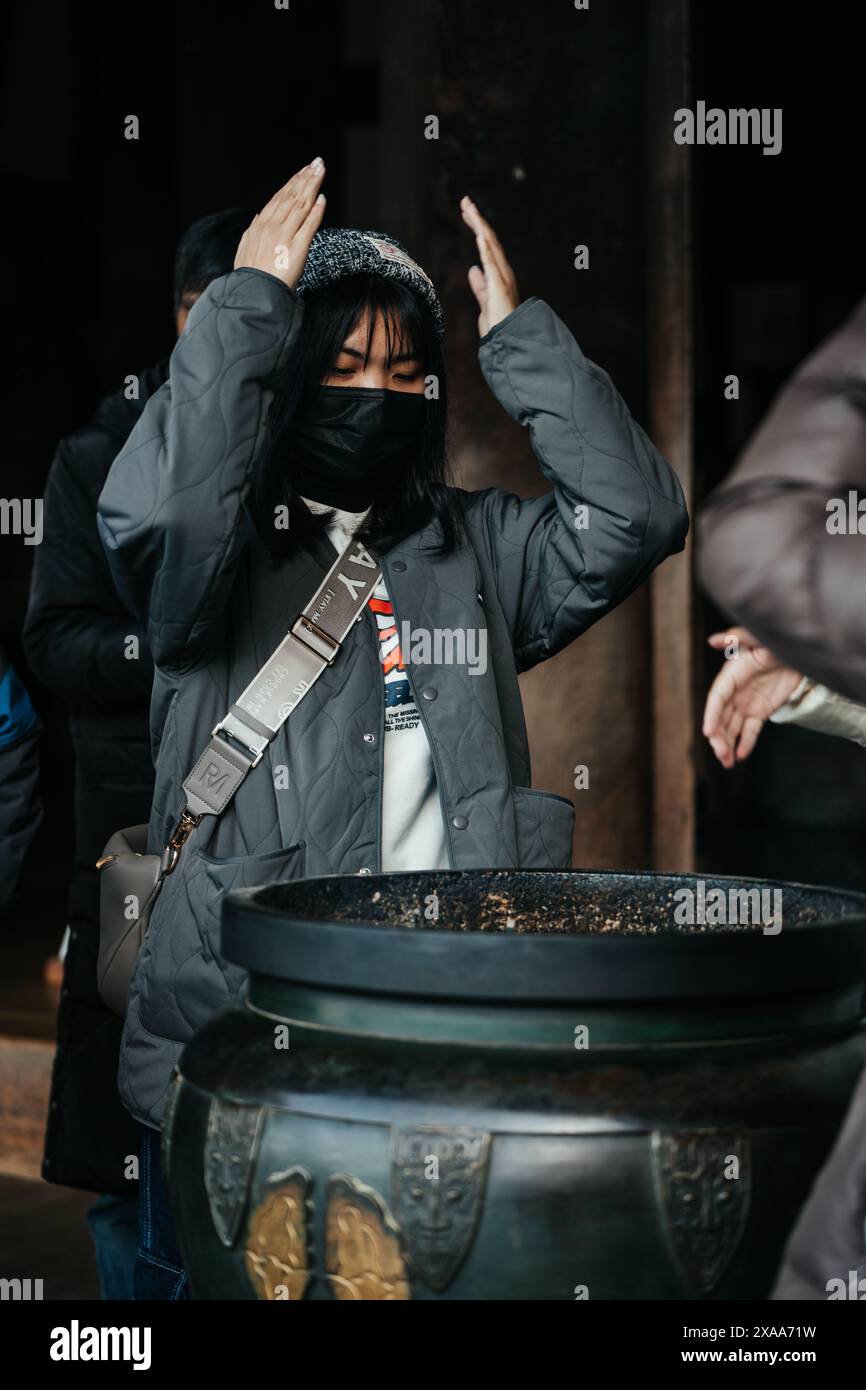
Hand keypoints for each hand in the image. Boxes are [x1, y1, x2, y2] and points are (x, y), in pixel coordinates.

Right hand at [234, 159, 326, 290]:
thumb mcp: (245, 250)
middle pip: (292, 196)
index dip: (293, 182)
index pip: (279, 198)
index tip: (303, 171)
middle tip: (317, 163)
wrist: (253, 294)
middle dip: (306, 178)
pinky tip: (322, 199)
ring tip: (321, 172)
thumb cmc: (249, 276)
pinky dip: (316, 211)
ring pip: (301, 205)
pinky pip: (309, 226)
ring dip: (312, 186)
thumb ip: (252, 231)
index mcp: (259, 225)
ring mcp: (285, 236)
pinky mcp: (297, 249)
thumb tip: (258, 217)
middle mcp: (272, 226)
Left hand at [461, 196, 519, 336]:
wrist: (509, 342)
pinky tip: (479, 233)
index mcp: (499, 274)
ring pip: (490, 245)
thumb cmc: (499, 325)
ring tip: (469, 208)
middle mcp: (503, 272)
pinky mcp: (500, 287)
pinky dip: (486, 248)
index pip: (486, 245)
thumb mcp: (484, 300)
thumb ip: (479, 285)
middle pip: (489, 239)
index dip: (477, 227)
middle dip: (477, 219)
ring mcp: (503, 278)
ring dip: (479, 225)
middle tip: (465, 201)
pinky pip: (492, 263)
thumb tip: (473, 269)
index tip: (466, 213)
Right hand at [703, 626, 803, 768]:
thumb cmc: (777, 642)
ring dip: (727, 744)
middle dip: (718, 737)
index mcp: (731, 675)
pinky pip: (750, 730)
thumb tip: (713, 640)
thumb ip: (738, 637)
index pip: (717, 698)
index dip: (711, 715)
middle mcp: (735, 692)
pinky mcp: (760, 712)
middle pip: (721, 717)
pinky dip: (745, 742)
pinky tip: (741, 756)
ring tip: (727, 762)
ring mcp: (746, 703)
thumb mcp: (760, 638)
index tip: (708, 732)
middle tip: (721, 754)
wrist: (800, 654)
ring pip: (732, 727)